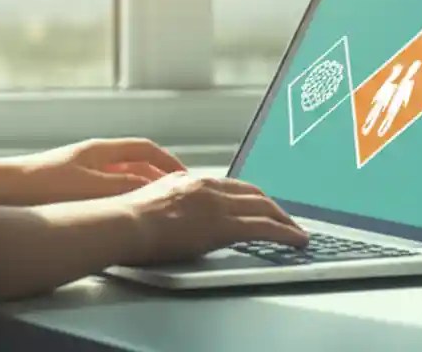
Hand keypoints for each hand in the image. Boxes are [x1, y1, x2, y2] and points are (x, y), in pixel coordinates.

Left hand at [8, 138, 187, 203]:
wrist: (2, 191)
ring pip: (120, 179)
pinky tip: (118, 218)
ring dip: (138, 191)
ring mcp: (79, 172)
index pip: (146, 149)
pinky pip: (105, 192)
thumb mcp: (94, 187)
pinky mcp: (68, 190)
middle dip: (157, 178)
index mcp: (102, 150)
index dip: (169, 162)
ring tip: (151, 208)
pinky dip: (119, 201)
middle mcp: (92, 158)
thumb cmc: (44, 186)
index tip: (185, 177)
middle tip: (173, 195)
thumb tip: (155, 188)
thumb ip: (126, 187)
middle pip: (135, 164)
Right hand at [114, 172, 308, 264]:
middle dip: (273, 206)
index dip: (251, 196)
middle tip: (286, 218)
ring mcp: (218, 205)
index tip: (260, 204)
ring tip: (297, 232)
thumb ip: (172, 201)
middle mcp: (209, 188)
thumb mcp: (152, 199)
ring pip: (264, 208)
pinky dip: (285, 233)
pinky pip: (265, 228)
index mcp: (192, 182)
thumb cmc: (127, 219)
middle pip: (254, 194)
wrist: (124, 223)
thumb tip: (177, 212)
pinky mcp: (224, 226)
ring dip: (285, 220)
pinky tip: (296, 240)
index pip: (232, 185)